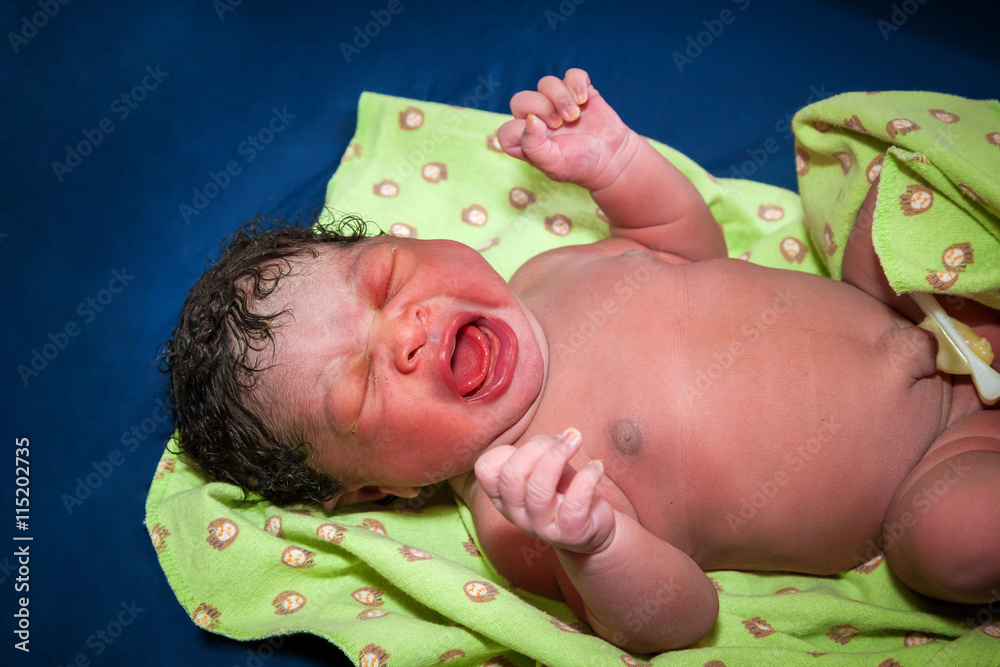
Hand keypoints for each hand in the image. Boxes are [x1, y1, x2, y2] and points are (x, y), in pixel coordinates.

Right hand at [474, 428, 616, 553]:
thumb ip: (539, 450)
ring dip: (559, 456)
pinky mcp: (569, 532)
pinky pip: (575, 503)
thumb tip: (559, 438)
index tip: (536, 444)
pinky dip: (587, 477)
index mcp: (503, 496)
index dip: (508, 450)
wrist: (592, 529)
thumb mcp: (544, 467)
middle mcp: (516, 513)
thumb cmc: (562, 491)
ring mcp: (541, 526)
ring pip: (539, 489)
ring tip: (576, 441)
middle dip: (537, 448)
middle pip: (511, 476)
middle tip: (563, 438)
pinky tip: (596, 466)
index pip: (485, 470)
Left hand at [497, 68, 634, 190]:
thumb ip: (534, 146)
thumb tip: (529, 120)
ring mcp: (556, 103)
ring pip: (545, 83)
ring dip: (560, 97)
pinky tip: (585, 100)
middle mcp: (536, 119)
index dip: (521, 130)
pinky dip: (577, 83)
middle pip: (520, 99)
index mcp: (526, 141)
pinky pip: (571, 74)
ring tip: (575, 116)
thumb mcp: (554, 165)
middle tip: (559, 123)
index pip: (506, 131)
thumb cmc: (579, 165)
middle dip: (540, 108)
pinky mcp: (577, 91)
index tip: (545, 137)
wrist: (611, 159)